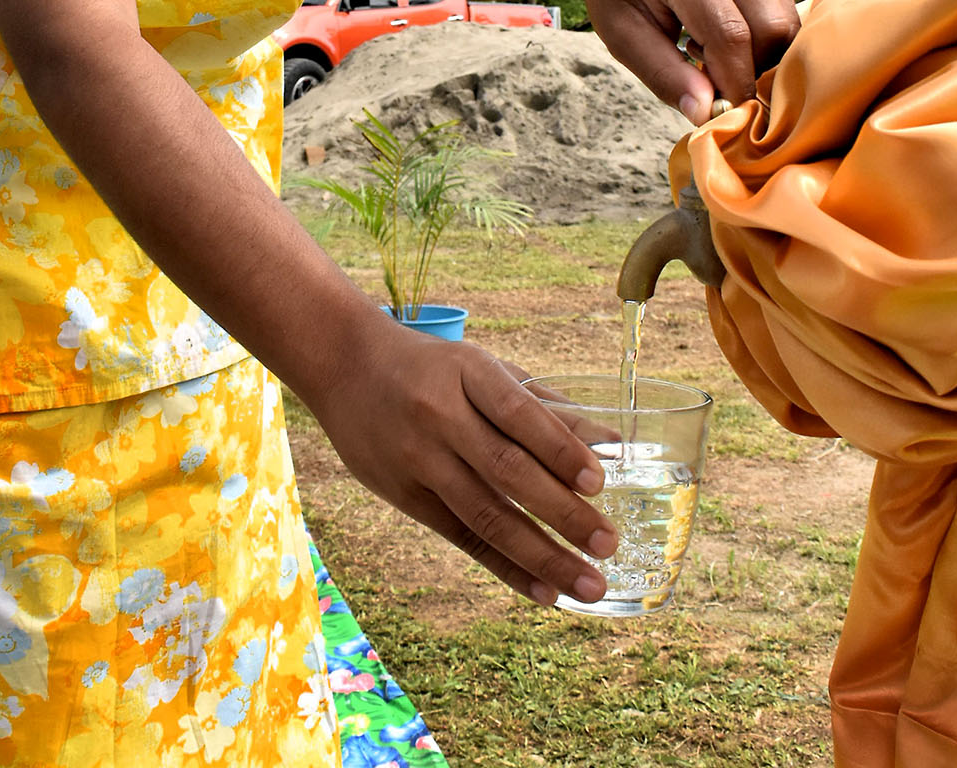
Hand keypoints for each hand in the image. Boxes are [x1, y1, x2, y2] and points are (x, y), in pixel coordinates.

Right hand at [309, 320, 617, 607]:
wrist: (344, 365)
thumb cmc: (432, 367)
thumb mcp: (483, 368)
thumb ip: (543, 405)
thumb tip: (612, 442)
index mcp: (467, 372)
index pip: (518, 412)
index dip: (559, 447)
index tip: (599, 480)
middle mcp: (440, 415)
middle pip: (505, 469)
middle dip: (561, 511)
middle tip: (608, 542)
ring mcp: (418, 458)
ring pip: (485, 514)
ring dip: (541, 555)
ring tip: (588, 583)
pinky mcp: (404, 495)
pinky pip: (461, 537)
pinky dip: (506, 567)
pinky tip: (544, 590)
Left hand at [579, 0, 798, 120]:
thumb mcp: (621, 38)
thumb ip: (665, 75)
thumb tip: (708, 113)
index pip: (728, 32)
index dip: (733, 81)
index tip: (726, 113)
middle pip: (770, 26)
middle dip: (750, 68)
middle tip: (707, 74)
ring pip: (785, 21)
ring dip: (758, 53)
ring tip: (708, 47)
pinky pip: (785, 10)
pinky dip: (762, 37)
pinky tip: (723, 31)